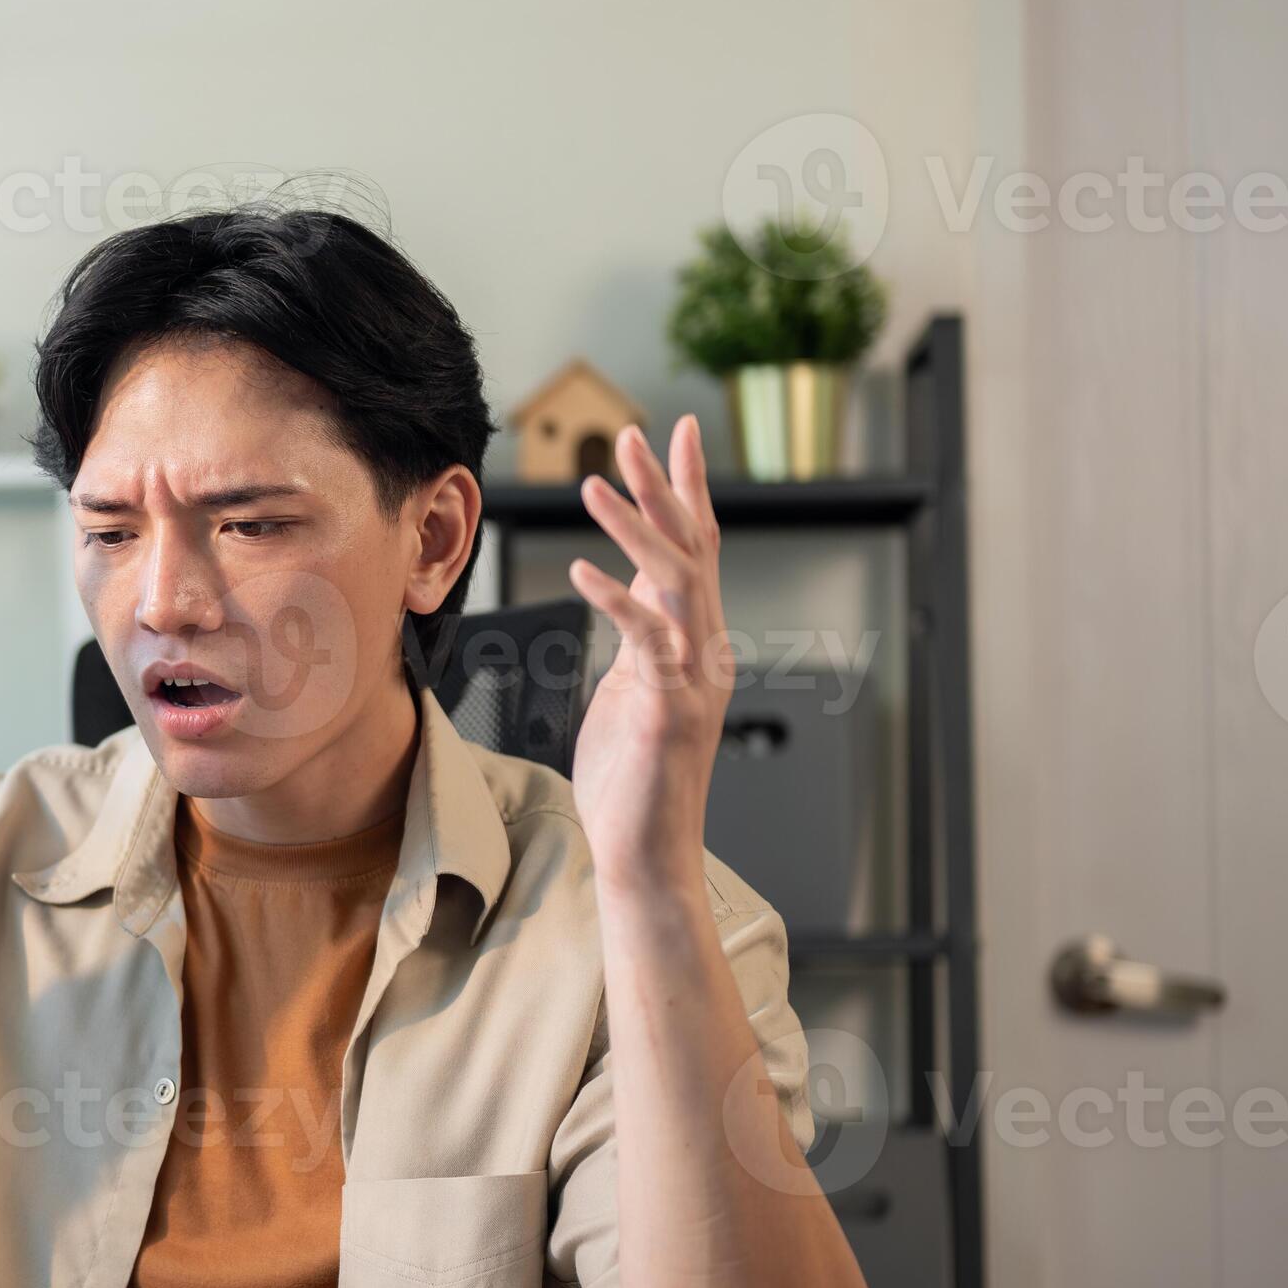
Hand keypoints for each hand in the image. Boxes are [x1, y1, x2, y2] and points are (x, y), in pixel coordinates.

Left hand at [566, 417, 730, 897]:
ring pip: (673, 584)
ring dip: (635, 530)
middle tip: (634, 433)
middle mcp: (705, 651)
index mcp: (694, 642)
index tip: (673, 435)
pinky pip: (646, 642)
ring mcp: (694, 680)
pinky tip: (583, 572)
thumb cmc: (632, 778)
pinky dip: (616, 602)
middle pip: (691, 550)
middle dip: (664, 487)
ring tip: (594, 486)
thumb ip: (637, 640)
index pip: (695, 550)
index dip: (686, 490)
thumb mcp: (633, 689)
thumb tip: (626, 590)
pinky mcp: (670, 711)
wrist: (647, 853)